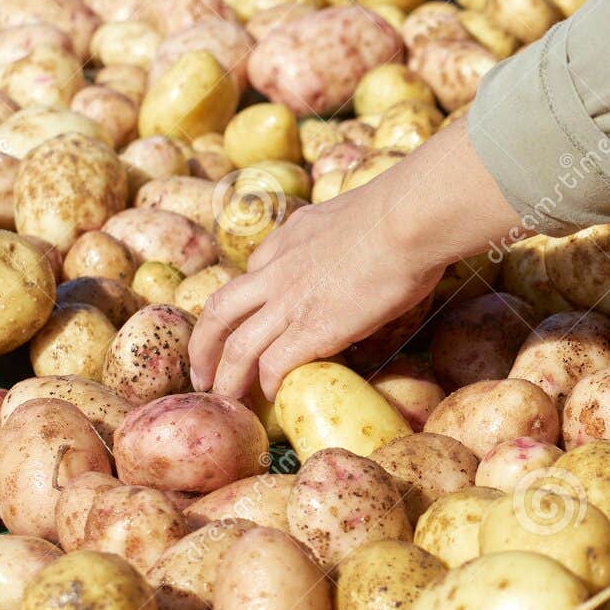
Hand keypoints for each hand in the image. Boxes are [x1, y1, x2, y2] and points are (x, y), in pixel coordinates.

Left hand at [189, 167, 443, 399]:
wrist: (408, 220)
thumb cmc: (404, 213)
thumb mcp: (355, 213)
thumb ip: (345, 233)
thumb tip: (366, 249)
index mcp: (289, 237)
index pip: (254, 271)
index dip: (248, 301)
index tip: (253, 318)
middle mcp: (277, 269)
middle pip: (220, 310)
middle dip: (204, 344)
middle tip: (202, 369)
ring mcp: (290, 301)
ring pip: (237, 346)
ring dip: (225, 376)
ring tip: (223, 396)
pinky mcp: (313, 328)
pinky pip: (274, 364)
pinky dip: (268, 384)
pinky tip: (272, 396)